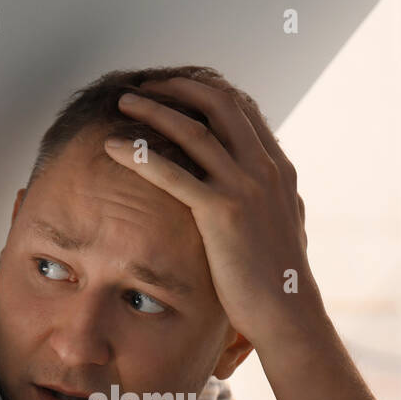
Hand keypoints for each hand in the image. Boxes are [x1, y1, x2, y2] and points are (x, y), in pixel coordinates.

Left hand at [103, 76, 322, 346]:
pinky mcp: (222, 211)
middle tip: (145, 87)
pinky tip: (113, 148)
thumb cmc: (278, 280)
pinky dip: (139, 154)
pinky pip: (172, 172)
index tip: (175, 88)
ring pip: (194, 129)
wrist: (287, 312)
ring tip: (123, 102)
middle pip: (219, 102)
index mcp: (278, 167)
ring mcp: (245, 186)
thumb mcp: (283, 225)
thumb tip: (262, 188)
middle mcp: (265, 167)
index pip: (242, 107)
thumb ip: (270, 198)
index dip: (205, 90)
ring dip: (153, 109)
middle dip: (178, 87)